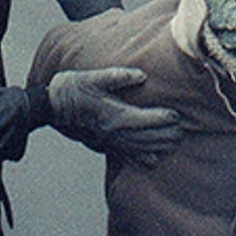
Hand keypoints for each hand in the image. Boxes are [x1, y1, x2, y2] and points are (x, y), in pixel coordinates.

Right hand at [46, 67, 182, 163]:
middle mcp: (115, 132)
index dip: (163, 118)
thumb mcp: (94, 77)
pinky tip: (155, 159)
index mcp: (115, 114)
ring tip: (176, 143)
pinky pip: (128, 157)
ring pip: (141, 149)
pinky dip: (143, 160)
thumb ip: (119, 76)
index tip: (177, 115)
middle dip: (167, 135)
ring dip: (160, 147)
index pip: (146, 119)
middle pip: (148, 138)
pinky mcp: (106, 145)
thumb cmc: (74, 89)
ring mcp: (111, 141)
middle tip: (182, 130)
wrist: (53, 107)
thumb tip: (141, 76)